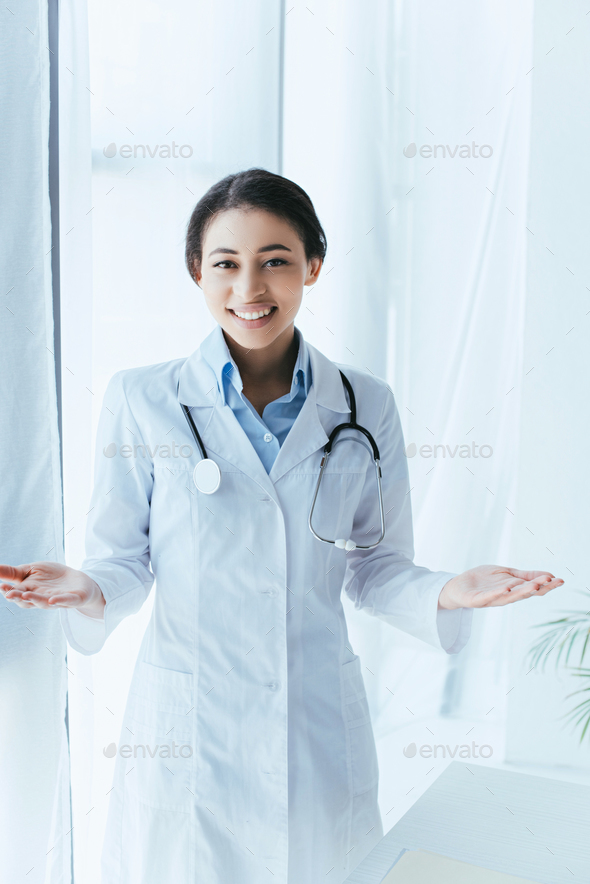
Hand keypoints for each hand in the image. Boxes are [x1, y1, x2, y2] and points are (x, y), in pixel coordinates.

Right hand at [0, 562, 105, 617]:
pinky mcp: (74, 599)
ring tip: (26, 595)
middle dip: (19, 598)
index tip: (1, 586)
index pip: (17, 594)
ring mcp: (58, 600)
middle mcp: (42, 598)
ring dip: (35, 599)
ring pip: (45, 602)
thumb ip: (13, 572)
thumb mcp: (31, 570)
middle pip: (28, 601)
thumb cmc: (52, 576)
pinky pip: (66, 601)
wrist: (78, 580)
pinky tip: (53, 599)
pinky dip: (60, 601)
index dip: (9, 592)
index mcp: (30, 592)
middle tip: (9, 594)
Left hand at [438, 565, 563, 609]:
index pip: (533, 589)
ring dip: (522, 592)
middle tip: (551, 582)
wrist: (458, 586)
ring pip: (509, 598)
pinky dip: (498, 594)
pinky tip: (506, 589)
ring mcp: (491, 599)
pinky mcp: (477, 600)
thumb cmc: (483, 581)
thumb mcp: (507, 574)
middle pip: (524, 594)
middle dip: (538, 588)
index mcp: (514, 590)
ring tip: (534, 585)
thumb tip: (549, 575)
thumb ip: (525, 575)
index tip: (561, 580)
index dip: (547, 585)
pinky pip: (488, 598)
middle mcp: (505, 597)